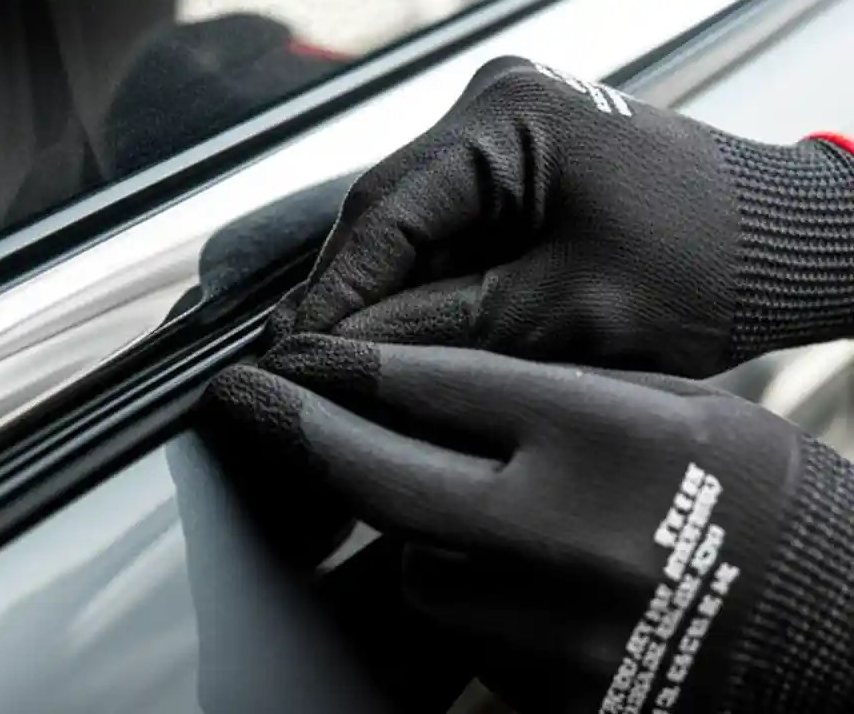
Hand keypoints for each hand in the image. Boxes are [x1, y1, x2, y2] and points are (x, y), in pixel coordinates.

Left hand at [203, 334, 853, 712]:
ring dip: (417, 534)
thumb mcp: (675, 410)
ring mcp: (558, 627)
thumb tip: (422, 386)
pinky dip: (469, 596)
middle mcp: (572, 533)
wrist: (839, 632)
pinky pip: (464, 632)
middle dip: (298, 434)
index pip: (430, 386)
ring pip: (416, 566)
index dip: (340, 365)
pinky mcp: (555, 696)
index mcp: (608, 436)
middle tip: (244, 406)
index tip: (284, 358)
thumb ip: (550, 396)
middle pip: (381, 477)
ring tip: (486, 515)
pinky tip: (525, 579)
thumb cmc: (762, 504)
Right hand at [280, 57, 853, 376]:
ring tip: (338, 364)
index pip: (385, 212)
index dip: (331, 293)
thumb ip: (440, 332)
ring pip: (408, 227)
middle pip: (385, 214)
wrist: (784, 245)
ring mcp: (501, 133)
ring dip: (381, 296)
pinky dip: (422, 288)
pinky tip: (397, 338)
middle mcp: (492, 107)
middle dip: (347, 296)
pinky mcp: (514, 167)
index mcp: (508, 117)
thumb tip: (336, 356)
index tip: (288, 357)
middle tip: (297, 368)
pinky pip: (444, 231)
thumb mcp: (564, 314)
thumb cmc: (708, 268)